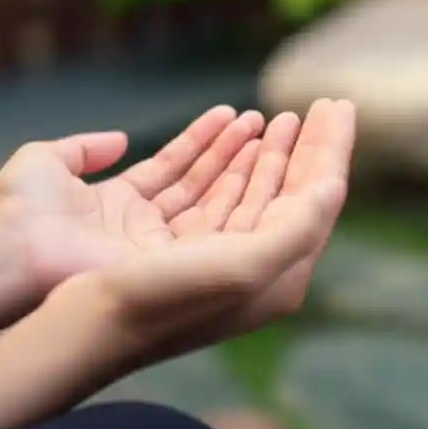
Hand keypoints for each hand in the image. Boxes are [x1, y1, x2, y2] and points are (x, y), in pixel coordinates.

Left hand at [0, 105, 268, 292]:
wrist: (12, 251)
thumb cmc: (19, 208)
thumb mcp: (47, 160)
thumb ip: (85, 148)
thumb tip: (121, 140)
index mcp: (117, 202)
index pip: (171, 167)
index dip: (202, 141)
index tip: (231, 114)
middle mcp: (142, 225)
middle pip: (198, 183)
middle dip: (232, 152)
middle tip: (264, 121)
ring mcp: (155, 244)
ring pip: (209, 199)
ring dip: (239, 165)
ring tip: (267, 130)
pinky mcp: (163, 260)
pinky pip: (206, 221)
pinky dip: (233, 190)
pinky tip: (256, 160)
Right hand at [42, 99, 355, 365]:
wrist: (86, 324)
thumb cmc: (167, 299)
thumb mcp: (246, 266)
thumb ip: (297, 226)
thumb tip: (334, 185)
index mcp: (276, 276)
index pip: (317, 199)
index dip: (332, 149)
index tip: (341, 105)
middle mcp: (247, 267)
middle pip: (289, 192)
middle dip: (307, 147)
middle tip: (322, 103)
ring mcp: (207, 253)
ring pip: (249, 190)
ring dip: (268, 152)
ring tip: (281, 117)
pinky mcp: (169, 239)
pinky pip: (207, 189)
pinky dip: (221, 157)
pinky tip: (233, 130)